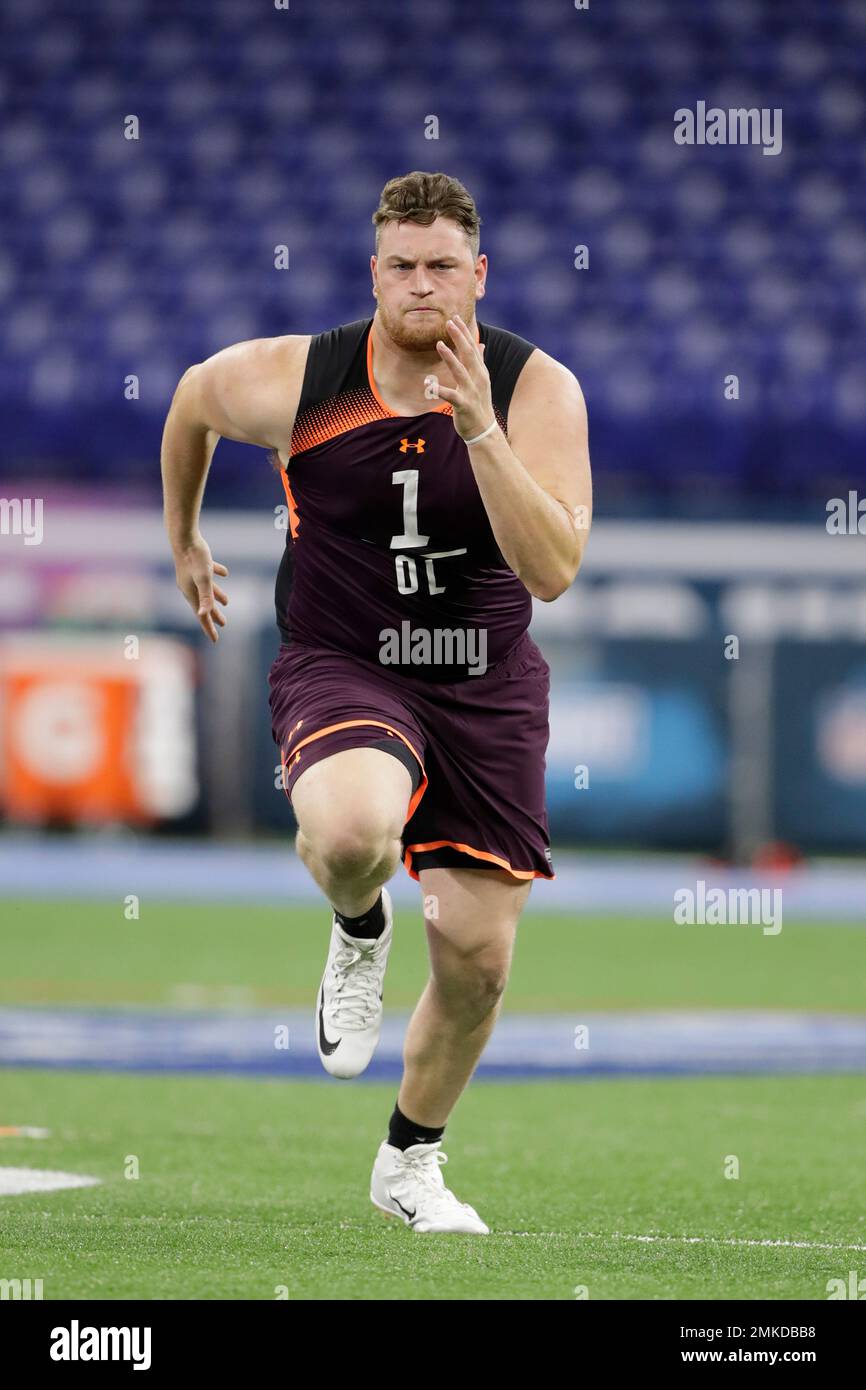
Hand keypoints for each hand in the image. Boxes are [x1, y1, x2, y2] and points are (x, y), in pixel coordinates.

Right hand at [173, 535, 229, 642]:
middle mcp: (189, 587)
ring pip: (207, 590)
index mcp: (191, 593)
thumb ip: (206, 596)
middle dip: (214, 615)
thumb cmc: (194, 558)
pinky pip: (208, 573)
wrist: (183, 537)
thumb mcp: (204, 578)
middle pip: (204, 605)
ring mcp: (191, 576)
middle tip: (224, 624)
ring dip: (217, 597)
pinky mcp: (196, 564)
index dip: (209, 628)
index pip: (201, 615)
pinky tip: (224, 573)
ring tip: (227, 602)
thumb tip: (202, 614)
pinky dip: (216, 574)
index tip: (215, 640)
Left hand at [427, 314, 495, 443]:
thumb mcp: (482, 381)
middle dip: (459, 337)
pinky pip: (450, 395)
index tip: (455, 318)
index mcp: (480, 372)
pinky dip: (439, 389)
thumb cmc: (479, 404)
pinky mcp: (463, 405)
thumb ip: (479, 362)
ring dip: (449, 357)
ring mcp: (471, 392)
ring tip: (439, 344)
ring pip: (460, 371)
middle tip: (449, 322)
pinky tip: (428, 383)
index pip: (472, 348)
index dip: (464, 333)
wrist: (484, 430)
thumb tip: (481, 345)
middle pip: (468, 354)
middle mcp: (478, 379)